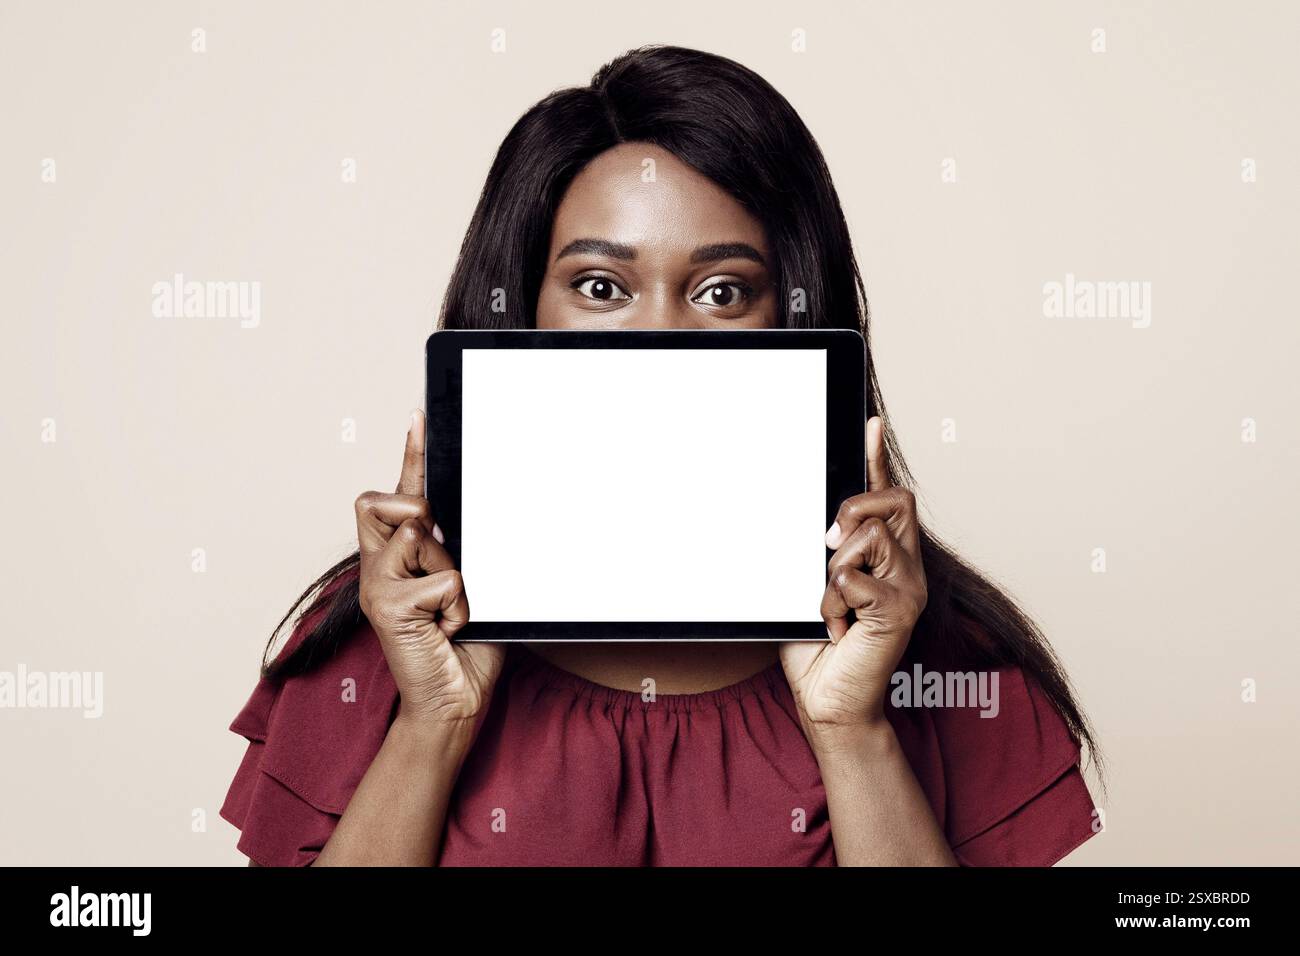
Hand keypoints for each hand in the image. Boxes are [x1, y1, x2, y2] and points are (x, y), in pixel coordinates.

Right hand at [355, 410, 504, 728]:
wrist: (455, 701)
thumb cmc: (466, 646)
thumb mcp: (473, 586)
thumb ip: (464, 549)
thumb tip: (472, 516)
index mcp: (402, 556)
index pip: (403, 492)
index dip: (411, 454)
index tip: (419, 417)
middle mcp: (379, 565)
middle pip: (386, 499)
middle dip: (421, 512)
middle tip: (444, 556)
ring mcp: (376, 585)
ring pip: (421, 535)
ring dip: (452, 570)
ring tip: (452, 608)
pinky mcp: (384, 607)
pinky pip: (443, 578)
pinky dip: (459, 605)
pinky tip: (449, 629)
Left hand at [780, 416, 926, 736]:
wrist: (828, 699)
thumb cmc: (819, 646)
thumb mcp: (812, 584)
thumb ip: (819, 552)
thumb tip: (812, 521)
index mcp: (887, 557)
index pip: (885, 496)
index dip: (876, 458)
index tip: (869, 423)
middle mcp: (908, 566)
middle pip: (893, 499)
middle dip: (853, 508)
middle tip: (828, 547)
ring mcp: (909, 587)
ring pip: (868, 534)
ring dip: (834, 566)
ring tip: (833, 603)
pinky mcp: (900, 609)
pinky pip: (852, 576)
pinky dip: (831, 599)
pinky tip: (838, 626)